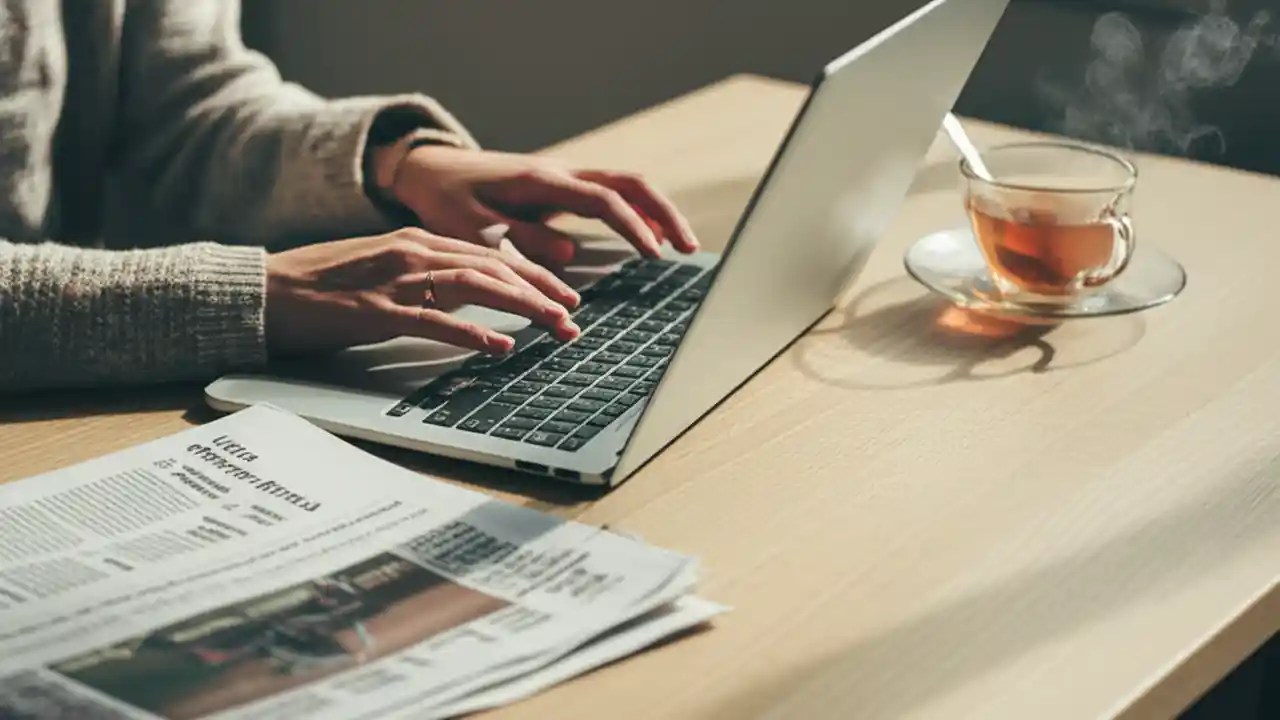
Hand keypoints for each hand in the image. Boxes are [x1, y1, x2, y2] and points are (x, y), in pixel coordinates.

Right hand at [265, 228, 580, 355]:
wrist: (263, 291)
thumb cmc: (321, 286)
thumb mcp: (383, 269)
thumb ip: (425, 275)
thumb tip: (468, 294)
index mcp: (416, 239)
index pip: (490, 254)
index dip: (533, 274)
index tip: (564, 295)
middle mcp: (412, 251)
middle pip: (494, 266)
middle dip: (541, 291)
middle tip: (574, 315)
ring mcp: (395, 279)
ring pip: (476, 286)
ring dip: (523, 307)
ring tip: (555, 327)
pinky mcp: (377, 311)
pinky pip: (436, 321)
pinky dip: (474, 333)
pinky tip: (501, 346)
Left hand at [385, 146, 698, 266]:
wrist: (430, 169)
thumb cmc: (446, 200)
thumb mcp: (472, 227)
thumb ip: (520, 241)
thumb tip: (569, 254)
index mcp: (541, 181)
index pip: (602, 199)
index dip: (632, 226)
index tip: (654, 255)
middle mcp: (560, 173)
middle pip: (630, 183)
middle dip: (664, 213)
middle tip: (689, 247)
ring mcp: (564, 177)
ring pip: (626, 185)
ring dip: (657, 212)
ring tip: (681, 246)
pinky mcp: (562, 187)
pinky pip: (610, 194)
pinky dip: (637, 212)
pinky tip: (650, 236)